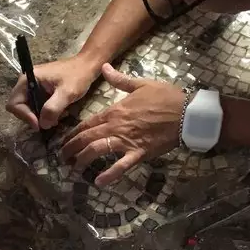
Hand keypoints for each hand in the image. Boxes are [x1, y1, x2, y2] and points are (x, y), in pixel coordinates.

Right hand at [6, 53, 105, 129]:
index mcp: (28, 79)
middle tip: (51, 122)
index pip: (14, 103)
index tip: (39, 125)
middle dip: (34, 117)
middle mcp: (26, 83)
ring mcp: (32, 87)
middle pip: (19, 108)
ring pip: (28, 110)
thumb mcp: (67, 92)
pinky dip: (46, 113)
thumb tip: (42, 125)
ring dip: (41, 116)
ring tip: (58, 116)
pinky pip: (36, 107)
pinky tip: (59, 111)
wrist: (86, 66)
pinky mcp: (39, 92)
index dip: (25, 116)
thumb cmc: (77, 76)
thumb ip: (52, 108)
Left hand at [60, 65, 185, 184]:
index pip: (87, 123)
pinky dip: (110, 175)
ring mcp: (127, 140)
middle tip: (62, 157)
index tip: (63, 140)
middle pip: (87, 137)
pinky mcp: (139, 153)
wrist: (187, 112)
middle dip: (71, 148)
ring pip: (97, 149)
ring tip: (73, 167)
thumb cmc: (166, 97)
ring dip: (83, 159)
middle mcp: (116, 126)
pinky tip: (99, 182)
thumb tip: (104, 67)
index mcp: (115, 111)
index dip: (73, 133)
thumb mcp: (141, 84)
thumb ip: (119, 79)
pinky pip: (122, 166)